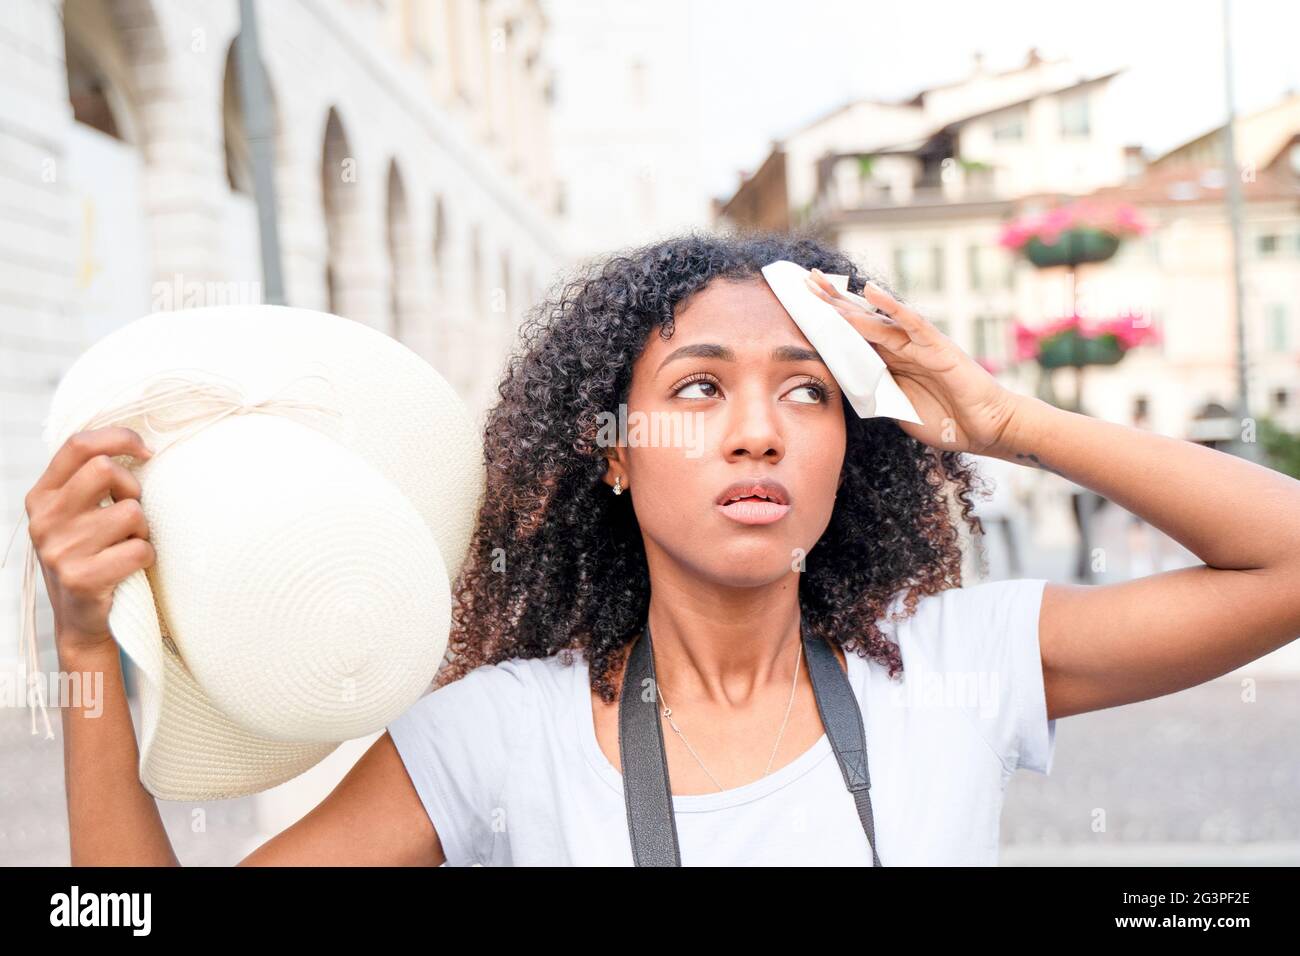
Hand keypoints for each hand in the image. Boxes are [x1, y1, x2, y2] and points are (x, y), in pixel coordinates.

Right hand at [24, 427, 155, 652]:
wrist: (81, 622)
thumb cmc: (90, 557)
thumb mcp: (76, 515)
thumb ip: (90, 481)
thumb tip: (139, 445)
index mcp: (42, 496)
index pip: (79, 445)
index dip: (119, 439)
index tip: (146, 451)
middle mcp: (44, 520)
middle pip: (106, 470)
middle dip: (133, 489)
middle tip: (132, 514)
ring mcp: (59, 550)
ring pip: (131, 513)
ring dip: (142, 531)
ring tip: (126, 546)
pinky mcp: (81, 578)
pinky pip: (140, 550)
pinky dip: (146, 557)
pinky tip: (130, 568)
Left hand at [804, 268, 1022, 454]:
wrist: (985, 428)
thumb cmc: (944, 420)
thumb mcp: (896, 409)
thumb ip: (872, 394)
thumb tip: (842, 384)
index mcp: (890, 363)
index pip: (853, 337)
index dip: (829, 323)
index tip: (801, 308)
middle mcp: (901, 348)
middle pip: (861, 321)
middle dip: (833, 303)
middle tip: (804, 282)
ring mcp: (919, 344)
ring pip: (878, 319)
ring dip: (850, 304)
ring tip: (824, 287)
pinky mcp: (938, 347)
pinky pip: (912, 323)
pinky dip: (892, 307)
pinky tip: (872, 291)